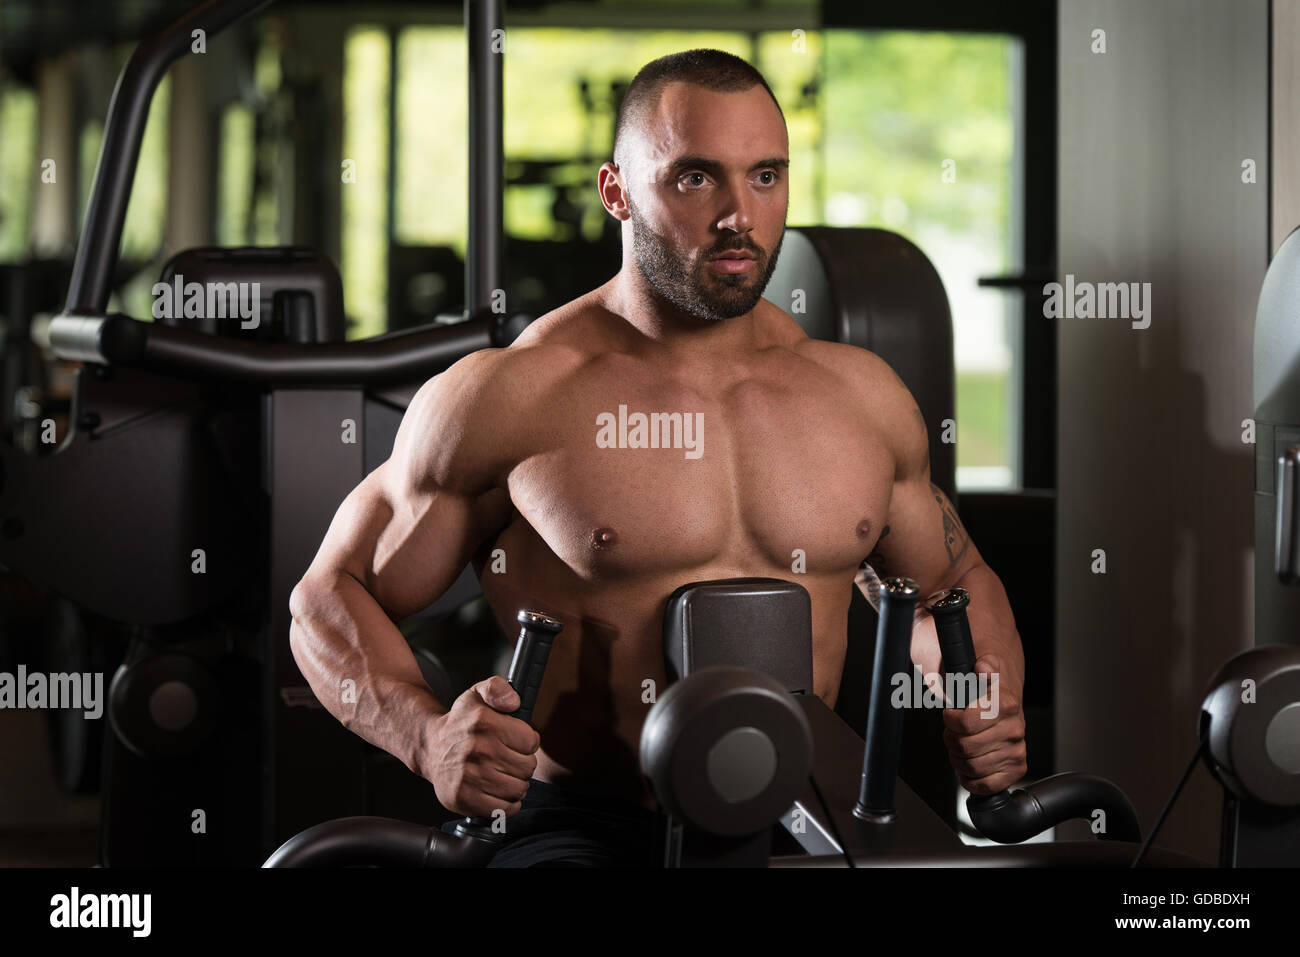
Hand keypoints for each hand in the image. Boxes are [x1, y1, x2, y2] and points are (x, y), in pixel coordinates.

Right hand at [424, 675, 539, 817]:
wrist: (430, 746)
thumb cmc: (461, 722)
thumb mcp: (477, 693)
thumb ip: (499, 688)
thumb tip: (514, 701)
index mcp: (484, 722)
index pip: (531, 741)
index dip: (527, 741)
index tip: (516, 741)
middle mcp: (476, 750)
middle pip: (527, 767)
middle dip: (523, 763)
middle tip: (509, 759)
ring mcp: (469, 777)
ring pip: (518, 789)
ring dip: (517, 784)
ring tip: (504, 774)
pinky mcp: (463, 798)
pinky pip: (504, 809)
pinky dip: (508, 803)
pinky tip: (499, 790)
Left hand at [940, 653, 1026, 794]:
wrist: (1004, 694)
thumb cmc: (986, 684)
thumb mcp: (980, 665)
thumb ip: (982, 665)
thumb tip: (983, 668)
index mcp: (1006, 705)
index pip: (966, 724)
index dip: (950, 720)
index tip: (950, 714)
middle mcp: (1015, 729)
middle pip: (965, 747)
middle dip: (950, 739)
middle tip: (953, 731)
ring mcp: (1016, 751)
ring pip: (972, 767)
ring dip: (958, 758)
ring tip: (960, 745)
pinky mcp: (1015, 769)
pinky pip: (987, 786)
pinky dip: (971, 779)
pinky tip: (968, 764)